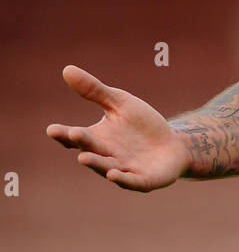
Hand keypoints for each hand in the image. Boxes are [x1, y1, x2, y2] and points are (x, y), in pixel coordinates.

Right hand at [46, 65, 190, 191]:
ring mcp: (124, 170)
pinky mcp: (144, 180)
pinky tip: (113, 175)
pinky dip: (122, 179)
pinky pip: (131, 182)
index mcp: (97, 139)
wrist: (173, 145)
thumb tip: (67, 70)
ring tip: (83, 158)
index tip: (52, 129)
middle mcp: (107, 157)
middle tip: (72, 133)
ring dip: (96, 164)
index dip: (63, 135)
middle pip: (91, 150)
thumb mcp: (120, 103)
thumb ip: (95, 91)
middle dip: (82, 143)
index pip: (75, 138)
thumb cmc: (142, 124)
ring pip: (107, 168)